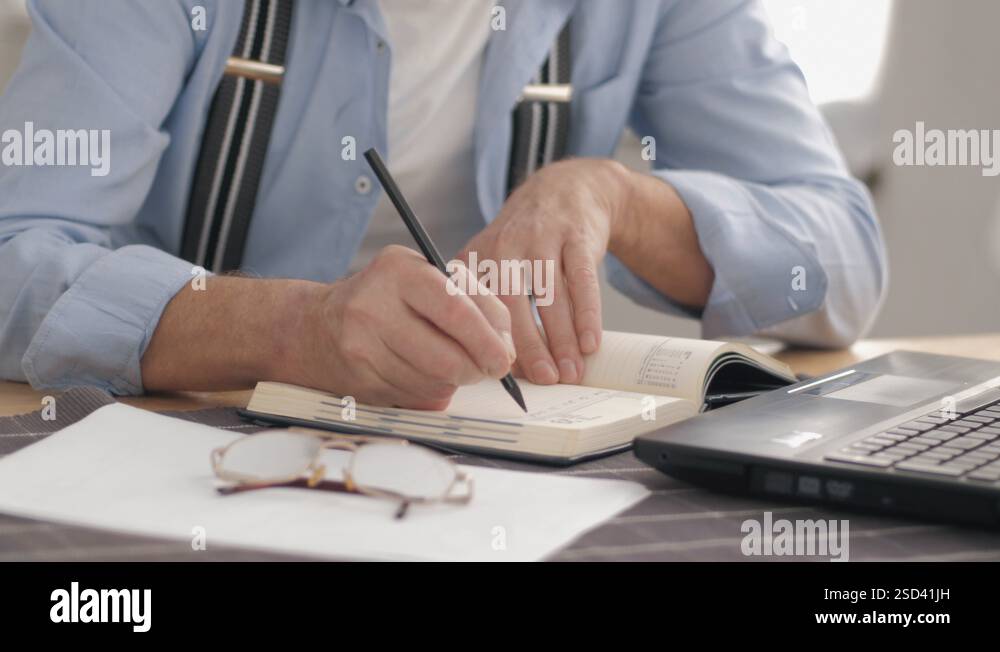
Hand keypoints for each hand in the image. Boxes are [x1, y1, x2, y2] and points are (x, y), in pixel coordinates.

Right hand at [299, 245, 515, 408]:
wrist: (316, 326)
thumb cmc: (387, 299)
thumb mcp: (426, 280)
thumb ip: (473, 303)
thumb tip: (505, 350)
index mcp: (400, 270)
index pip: (455, 308)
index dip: (487, 340)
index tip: (505, 359)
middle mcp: (373, 305)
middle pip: (446, 355)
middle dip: (476, 369)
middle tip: (487, 370)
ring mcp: (361, 345)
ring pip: (433, 382)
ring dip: (453, 382)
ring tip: (448, 365)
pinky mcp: (358, 379)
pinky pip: (413, 398)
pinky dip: (429, 392)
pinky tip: (419, 374)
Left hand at [458, 159, 631, 384]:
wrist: (565, 190)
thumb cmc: (526, 241)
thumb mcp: (493, 262)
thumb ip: (491, 306)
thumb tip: (500, 366)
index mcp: (477, 258)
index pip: (478, 309)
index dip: (491, 345)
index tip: (506, 377)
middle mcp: (504, 245)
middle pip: (514, 306)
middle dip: (531, 348)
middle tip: (545, 381)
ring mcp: (541, 238)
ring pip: (550, 296)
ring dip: (562, 339)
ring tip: (571, 371)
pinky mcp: (576, 235)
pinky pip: (582, 281)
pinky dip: (588, 315)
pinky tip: (591, 342)